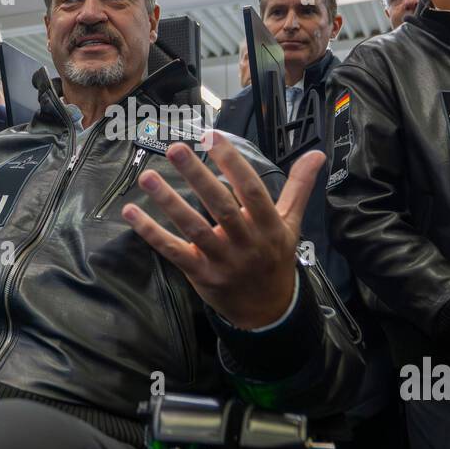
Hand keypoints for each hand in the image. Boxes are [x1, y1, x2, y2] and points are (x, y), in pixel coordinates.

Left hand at [121, 131, 324, 329]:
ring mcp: (222, 261)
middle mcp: (247, 242)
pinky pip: (173, 252)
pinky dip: (151, 232)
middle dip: (198, 176)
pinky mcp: (201, 275)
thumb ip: (299, 187)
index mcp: (269, 226)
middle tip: (177, 148)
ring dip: (169, 202)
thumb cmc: (276, 259)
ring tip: (148, 176)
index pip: (251, 190)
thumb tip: (317, 154)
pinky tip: (131, 212)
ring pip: (193, 228)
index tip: (212, 137)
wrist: (268, 311)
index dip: (232, 163)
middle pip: (221, 206)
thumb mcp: (291, 223)